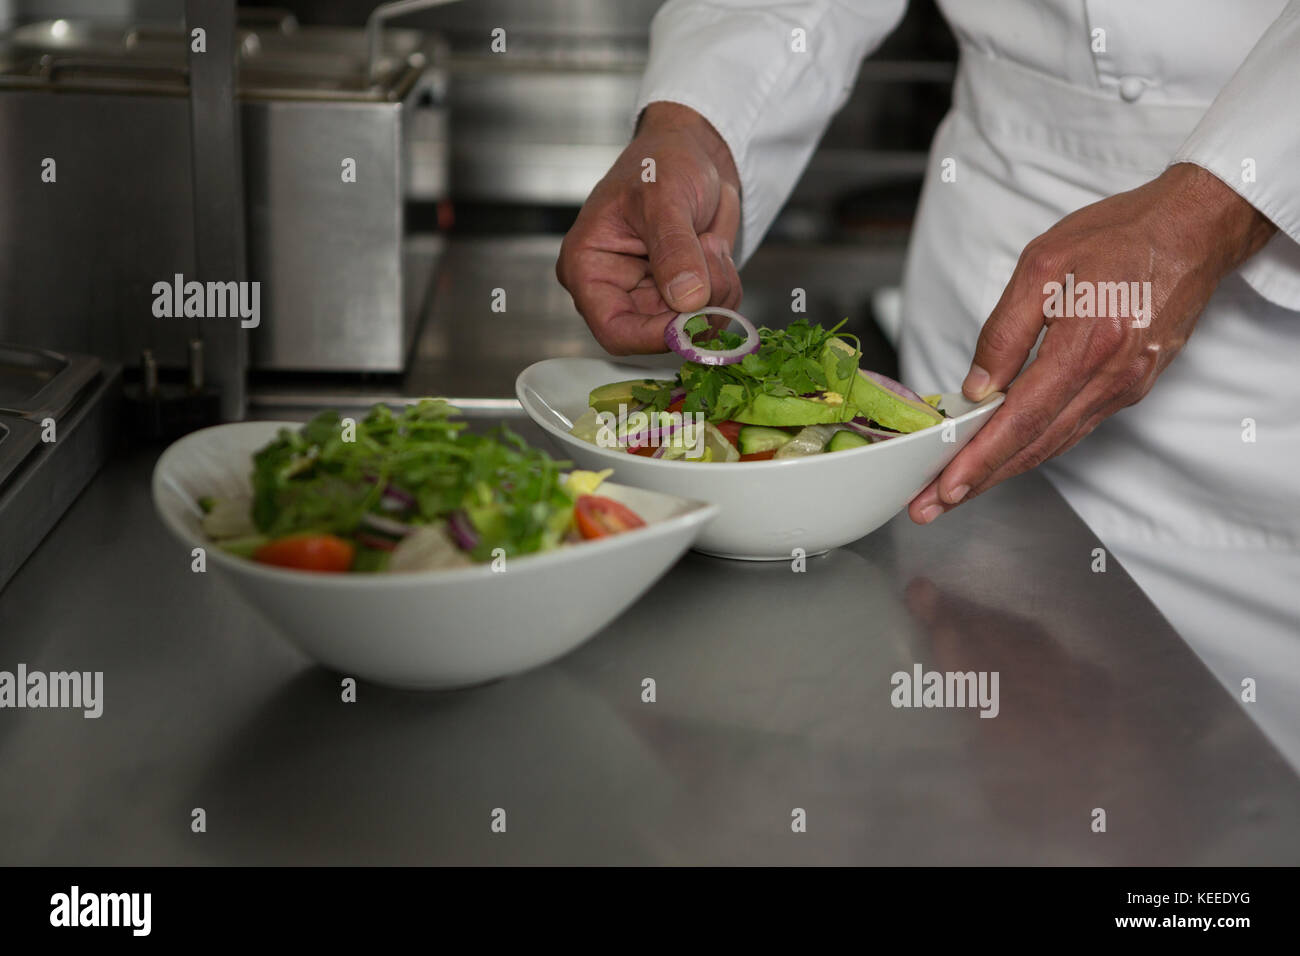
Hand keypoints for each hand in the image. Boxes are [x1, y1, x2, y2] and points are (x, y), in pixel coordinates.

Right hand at [556, 102, 742, 353]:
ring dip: (718, 290)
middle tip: (712, 251)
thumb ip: (674, 248)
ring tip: (711, 240)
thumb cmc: (660, 162)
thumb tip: (687, 298)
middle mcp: (616, 291)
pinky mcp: (682, 295)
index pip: (615, 331)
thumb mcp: (663, 196)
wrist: (693, 150)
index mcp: (589, 269)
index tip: (695, 310)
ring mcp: (652, 297)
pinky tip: (716, 249)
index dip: (656, 335)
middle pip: (661, 334)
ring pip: (694, 328)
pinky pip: (713, 313)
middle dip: (697, 301)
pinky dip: (727, 287)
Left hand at [909, 163, 1275, 524]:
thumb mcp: (1044, 262)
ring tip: (956, 488)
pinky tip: (1005, 453)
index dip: (980, 460)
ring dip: (1003, 470)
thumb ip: (1005, 329)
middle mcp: (1112, 377)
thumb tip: (977, 386)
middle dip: (979, 481)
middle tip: (930, 507)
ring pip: (1055, 443)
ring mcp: (1126, 387)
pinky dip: (1034, 446)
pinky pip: (1074, 426)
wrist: (1195, 228)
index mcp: (1088, 344)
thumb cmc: (1120, 234)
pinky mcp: (1132, 387)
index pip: (1022, 419)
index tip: (943, 488)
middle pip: (1035, 446)